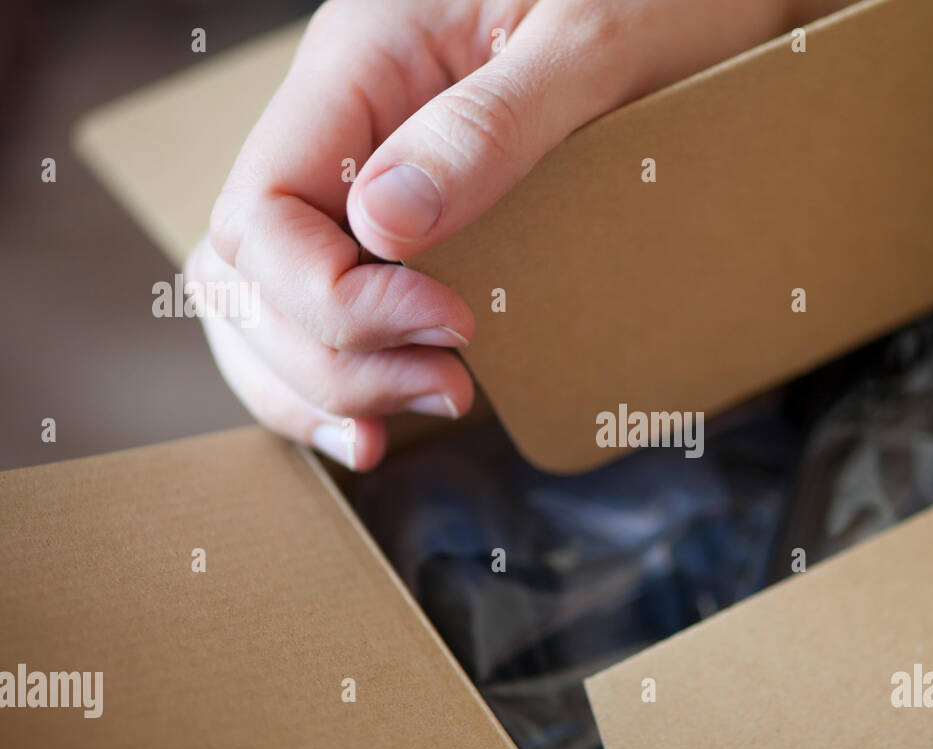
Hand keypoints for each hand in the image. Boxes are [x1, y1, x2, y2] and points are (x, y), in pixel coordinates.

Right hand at [187, 0, 840, 468]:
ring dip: (318, 380)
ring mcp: (361, 165)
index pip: (262, 207)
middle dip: (329, 355)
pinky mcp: (403, 210)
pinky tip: (377, 419)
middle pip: (246, 267)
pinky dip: (335, 372)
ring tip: (415, 414)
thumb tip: (383, 229)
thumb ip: (486, 129)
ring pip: (261, 298)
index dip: (330, 298)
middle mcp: (342, 117)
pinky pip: (321, 301)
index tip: (448, 324)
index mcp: (363, 59)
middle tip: (450, 386)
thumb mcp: (587, 47)